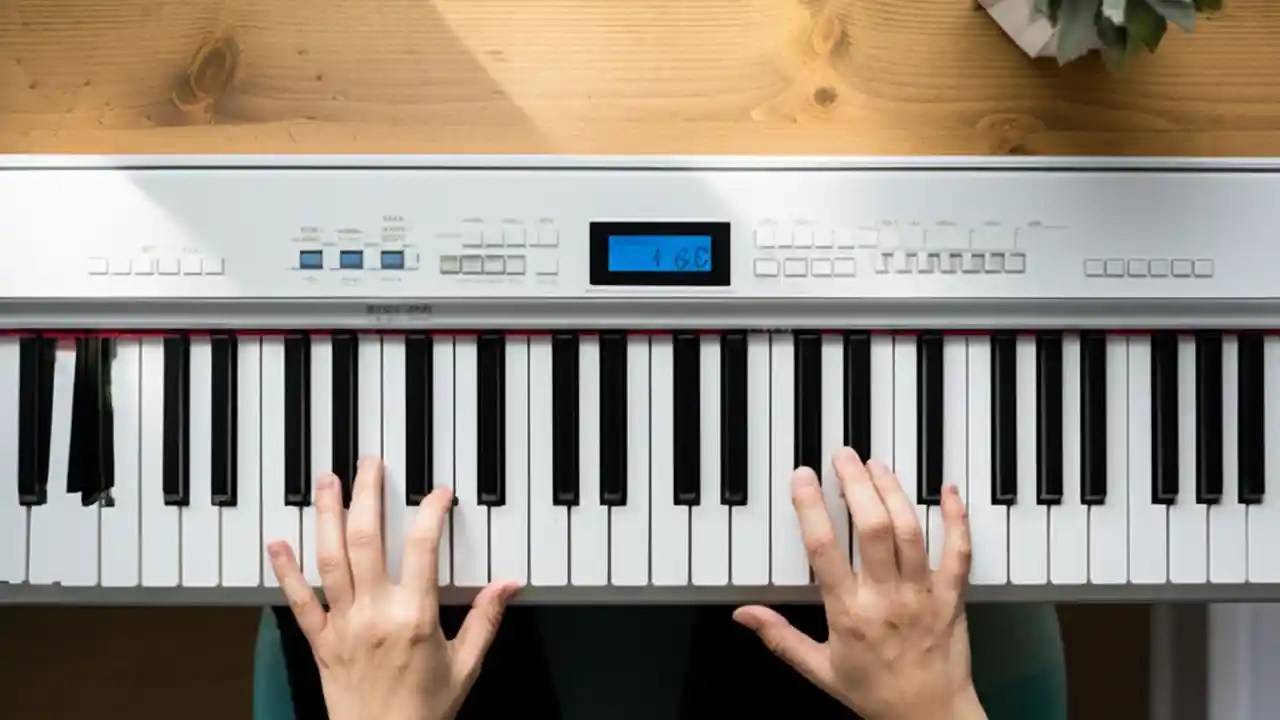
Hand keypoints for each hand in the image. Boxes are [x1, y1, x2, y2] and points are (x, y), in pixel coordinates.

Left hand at [268, 457, 520, 719]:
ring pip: (330, 559)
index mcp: (415, 617)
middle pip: (365, 540)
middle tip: (369, 464)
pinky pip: (299, 601)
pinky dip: (286, 570)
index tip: (438, 493)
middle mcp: (374, 614)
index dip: (430, 512)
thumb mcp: (467, 665)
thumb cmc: (424, 712)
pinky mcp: (320, 642)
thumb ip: (486, 619)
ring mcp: (343, 625)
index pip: (422, 548)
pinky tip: (278, 542)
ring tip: (327, 481)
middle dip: (366, 495)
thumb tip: (509, 585)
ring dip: (327, 515)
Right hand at [733, 448, 982, 719]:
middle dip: (857, 485)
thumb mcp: (819, 669)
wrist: (930, 717)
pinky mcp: (952, 596)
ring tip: (877, 465)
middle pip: (873, 529)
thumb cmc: (875, 694)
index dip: (811, 509)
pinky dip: (957, 519)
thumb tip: (743, 614)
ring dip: (894, 492)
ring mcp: (922, 594)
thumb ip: (780, 637)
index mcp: (849, 614)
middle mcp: (886, 598)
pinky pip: (959, 552)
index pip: (824, 552)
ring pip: (910, 532)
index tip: (802, 477)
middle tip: (844, 456)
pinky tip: (948, 491)